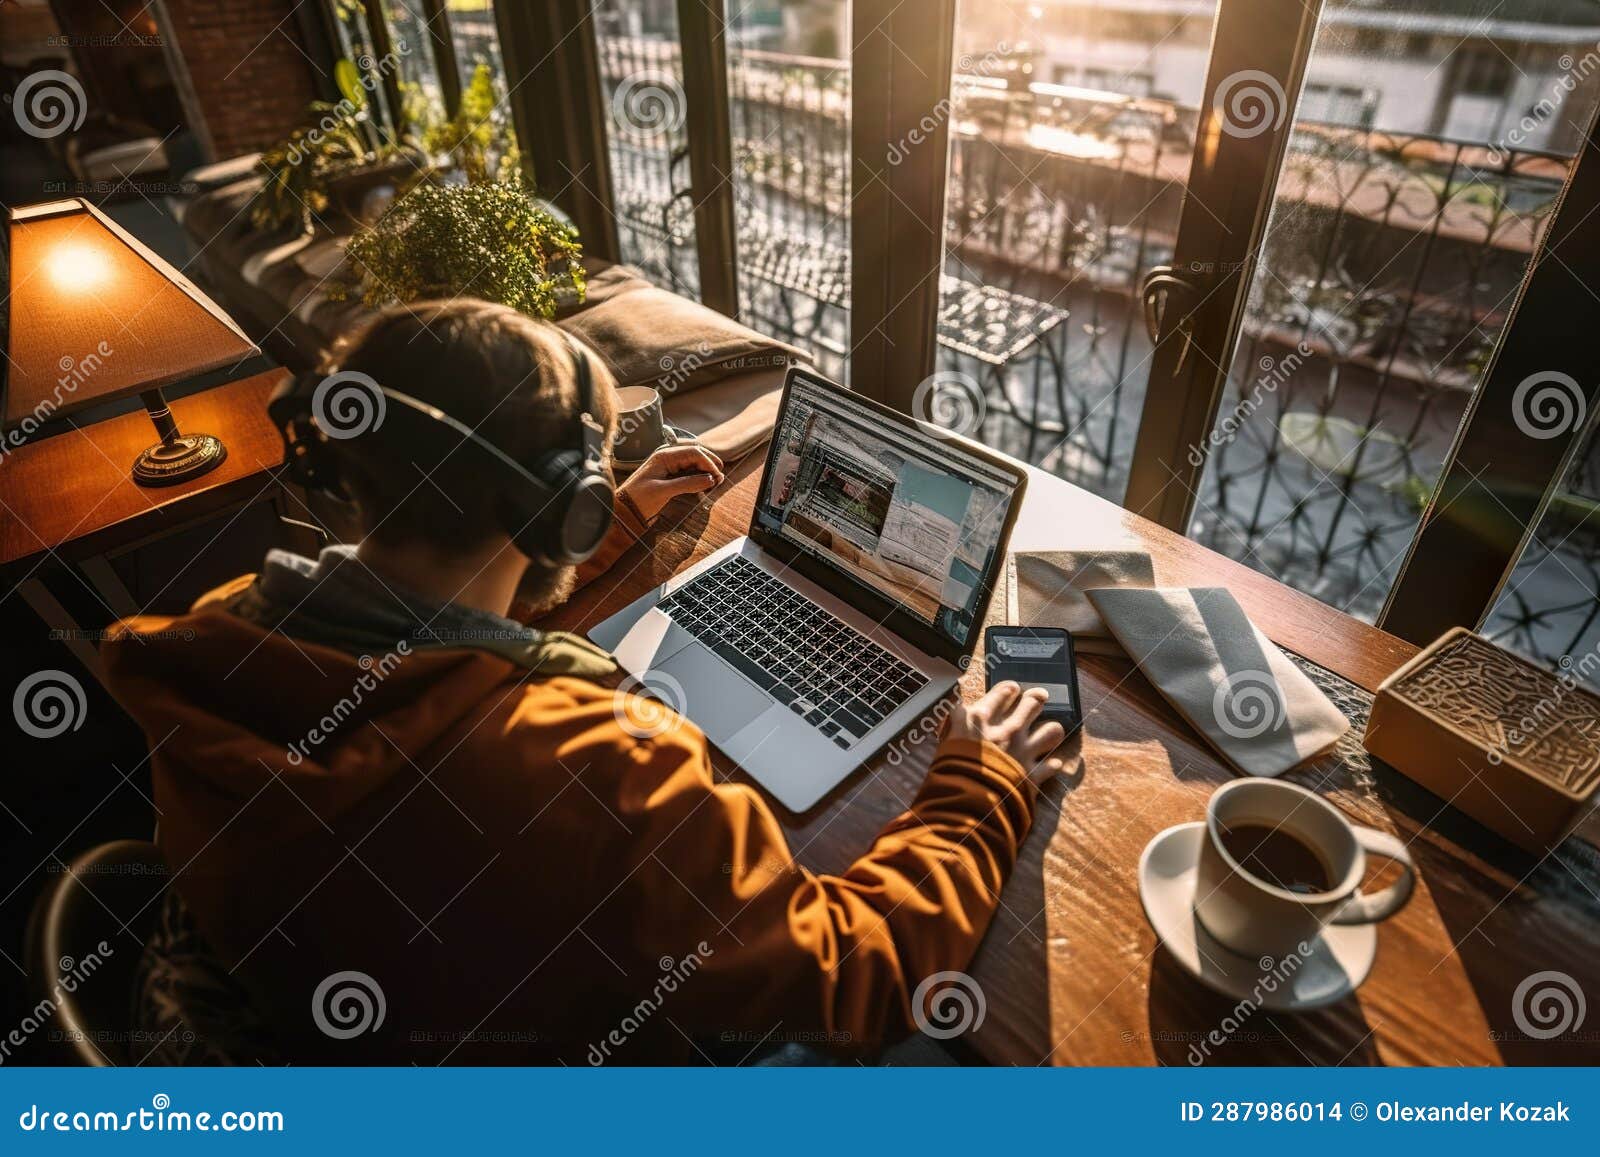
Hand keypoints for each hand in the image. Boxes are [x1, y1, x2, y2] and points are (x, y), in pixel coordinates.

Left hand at [617, 445, 724, 521]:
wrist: (623, 511)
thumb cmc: (638, 499)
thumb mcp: (663, 491)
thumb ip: (687, 484)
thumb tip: (710, 480)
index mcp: (664, 456)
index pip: (694, 453)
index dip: (709, 463)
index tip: (717, 477)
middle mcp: (667, 458)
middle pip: (696, 456)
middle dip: (709, 465)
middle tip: (720, 479)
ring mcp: (668, 467)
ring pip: (693, 464)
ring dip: (705, 472)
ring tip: (714, 483)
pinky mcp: (668, 477)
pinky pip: (688, 473)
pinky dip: (698, 479)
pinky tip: (704, 487)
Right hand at [942, 681, 1066, 784]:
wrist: (964, 802)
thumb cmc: (948, 771)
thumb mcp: (945, 738)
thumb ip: (955, 720)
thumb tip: (956, 706)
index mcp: (980, 719)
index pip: (1002, 691)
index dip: (1009, 689)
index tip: (1013, 689)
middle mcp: (1006, 729)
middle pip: (1032, 702)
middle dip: (1036, 699)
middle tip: (1038, 698)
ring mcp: (1023, 751)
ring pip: (1052, 730)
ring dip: (1050, 731)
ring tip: (1047, 733)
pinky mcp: (1033, 774)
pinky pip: (1053, 765)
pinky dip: (1050, 766)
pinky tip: (1048, 765)